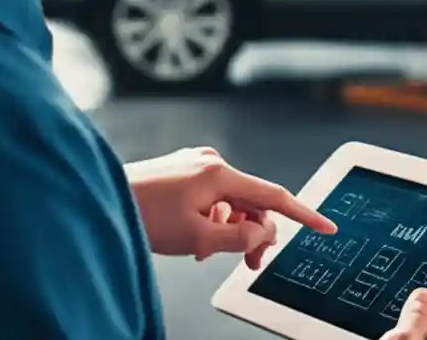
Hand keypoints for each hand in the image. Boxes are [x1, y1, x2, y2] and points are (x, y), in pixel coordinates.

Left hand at [125, 147, 336, 267]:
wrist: (101, 200)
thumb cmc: (142, 215)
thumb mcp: (197, 238)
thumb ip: (238, 238)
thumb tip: (262, 233)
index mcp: (219, 173)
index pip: (273, 196)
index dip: (303, 215)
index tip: (325, 227)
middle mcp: (210, 162)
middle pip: (252, 202)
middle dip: (254, 233)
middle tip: (250, 264)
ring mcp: (196, 164)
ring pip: (231, 202)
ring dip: (229, 229)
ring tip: (209, 253)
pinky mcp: (183, 170)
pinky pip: (212, 197)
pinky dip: (213, 219)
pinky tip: (198, 239)